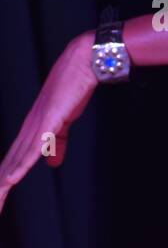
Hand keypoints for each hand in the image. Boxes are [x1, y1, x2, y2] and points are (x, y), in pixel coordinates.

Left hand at [0, 31, 97, 215]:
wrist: (80, 66)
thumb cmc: (72, 90)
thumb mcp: (63, 123)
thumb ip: (58, 144)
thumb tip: (52, 163)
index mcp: (31, 131)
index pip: (13, 161)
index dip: (4, 181)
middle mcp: (27, 130)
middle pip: (8, 165)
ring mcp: (35, 127)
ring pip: (15, 161)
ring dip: (3, 182)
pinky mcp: (46, 123)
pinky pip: (31, 150)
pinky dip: (20, 166)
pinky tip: (10, 180)